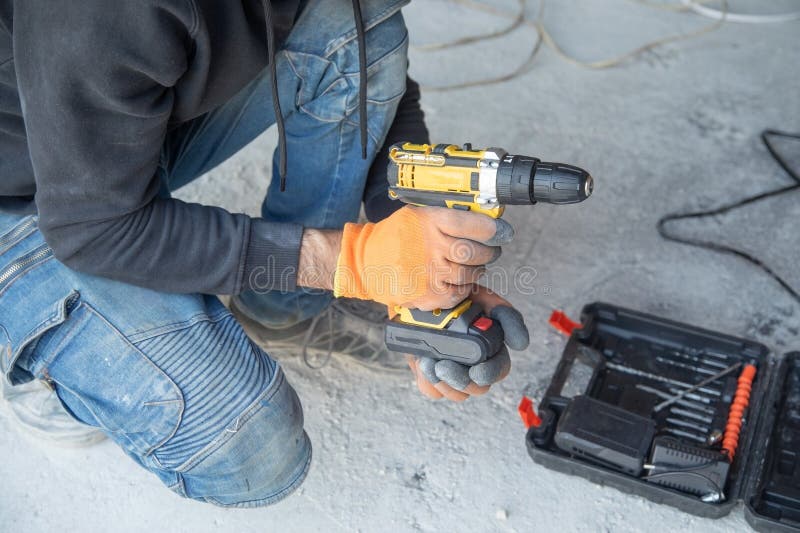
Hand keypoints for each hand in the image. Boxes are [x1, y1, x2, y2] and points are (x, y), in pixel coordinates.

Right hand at [332, 206, 513, 309]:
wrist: (367, 261)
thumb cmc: (396, 236)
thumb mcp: (418, 214)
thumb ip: (447, 217)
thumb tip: (484, 221)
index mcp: (430, 222)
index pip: (474, 225)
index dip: (493, 229)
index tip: (501, 231)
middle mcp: (432, 247)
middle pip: (476, 251)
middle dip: (489, 251)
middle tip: (491, 249)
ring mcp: (430, 273)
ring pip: (471, 273)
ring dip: (478, 269)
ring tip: (474, 265)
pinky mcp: (429, 295)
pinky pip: (459, 293)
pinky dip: (464, 287)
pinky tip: (458, 280)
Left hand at [407, 285, 528, 400]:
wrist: (419, 297)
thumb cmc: (454, 298)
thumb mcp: (483, 298)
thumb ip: (506, 315)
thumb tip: (521, 344)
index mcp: (491, 348)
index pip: (499, 369)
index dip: (490, 373)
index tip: (477, 372)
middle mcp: (474, 364)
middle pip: (477, 388)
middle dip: (461, 381)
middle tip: (443, 366)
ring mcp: (453, 372)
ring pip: (456, 393)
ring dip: (442, 382)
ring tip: (428, 362)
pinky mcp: (432, 376)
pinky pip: (432, 391)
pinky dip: (427, 381)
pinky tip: (422, 363)